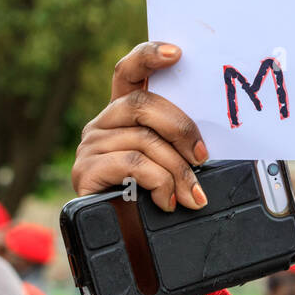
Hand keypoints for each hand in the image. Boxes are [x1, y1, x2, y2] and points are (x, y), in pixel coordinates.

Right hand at [71, 42, 208, 211]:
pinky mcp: (85, 171)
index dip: (149, 56)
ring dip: (177, 170)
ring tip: (193, 194)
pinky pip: (131, 164)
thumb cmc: (153, 194)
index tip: (177, 53)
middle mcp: (103, 122)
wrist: (123, 242)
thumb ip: (179, 141)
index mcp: (125, 112)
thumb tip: (210, 142)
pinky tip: (167, 201)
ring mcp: (91, 145)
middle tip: (203, 158)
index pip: (129, 71)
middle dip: (182, 129)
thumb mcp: (170, 161)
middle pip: (142, 103)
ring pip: (143, 140)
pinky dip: (159, 183)